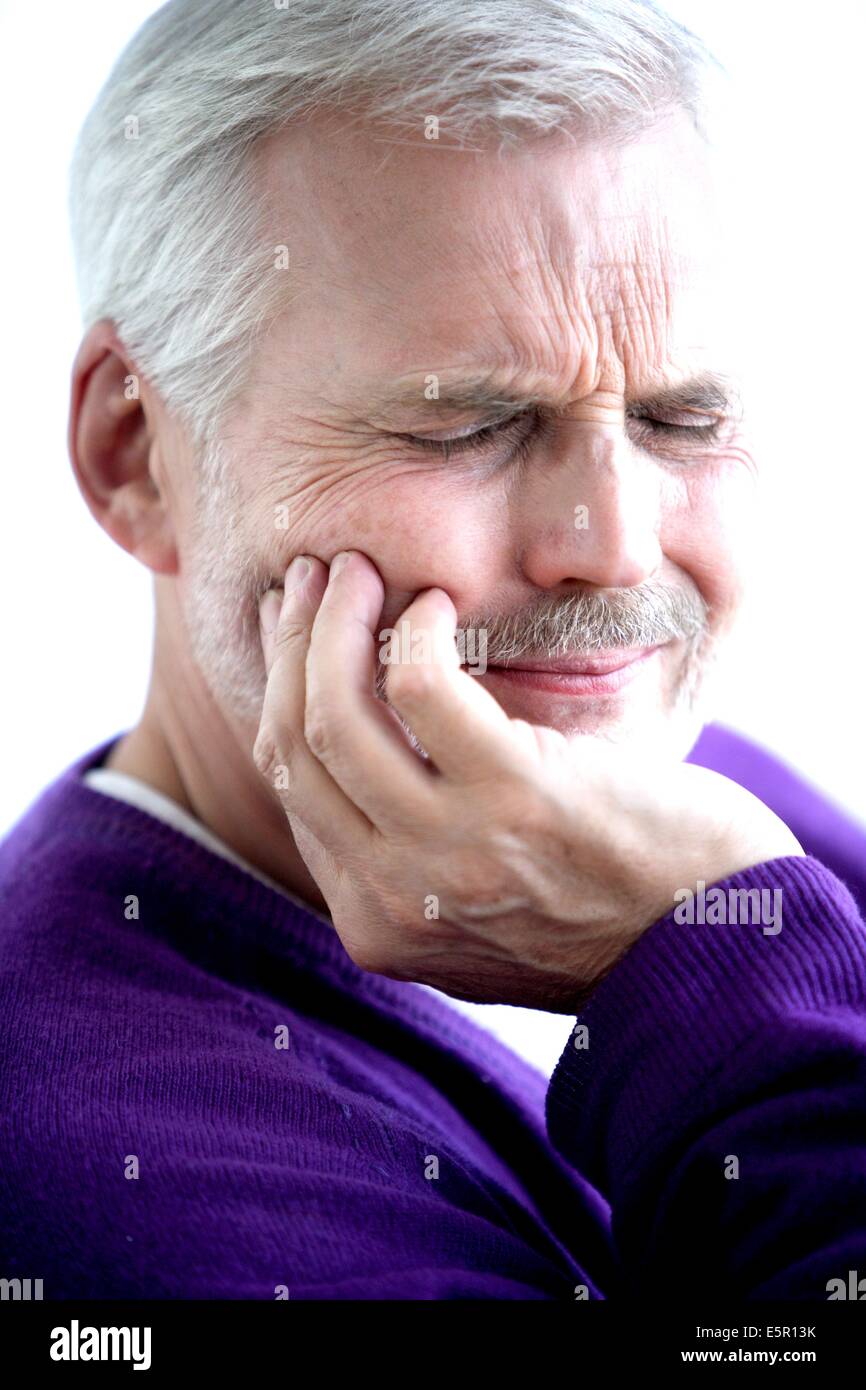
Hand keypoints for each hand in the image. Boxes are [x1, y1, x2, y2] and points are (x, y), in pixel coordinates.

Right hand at [253, 551, 803, 1011]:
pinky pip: (421, 688)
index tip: (295, 632)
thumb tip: (368, 753)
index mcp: (379, 928)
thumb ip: (412, 861)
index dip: (282, 692)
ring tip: (354, 572)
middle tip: (315, 580)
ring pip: (335, 715)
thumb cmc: (610, 906)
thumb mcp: (481, 911)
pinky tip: (440, 605)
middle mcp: (395, 899)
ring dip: (333, 625)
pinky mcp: (514, 797)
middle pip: (295, 747)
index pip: (292, 791)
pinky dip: (417, 632)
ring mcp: (450, 852)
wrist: (718, 949)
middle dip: (290, 646)